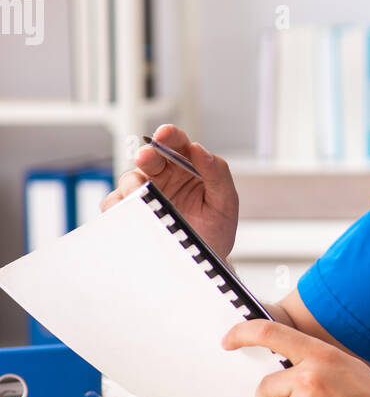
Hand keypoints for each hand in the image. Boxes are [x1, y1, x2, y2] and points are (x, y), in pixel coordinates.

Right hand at [100, 124, 239, 260]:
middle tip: (145, 159)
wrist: (203, 262)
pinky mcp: (132, 213)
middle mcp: (163, 176)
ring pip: (129, 180)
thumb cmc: (215, 229)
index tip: (165, 134)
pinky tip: (128, 212)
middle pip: (149, 157)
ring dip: (132, 185)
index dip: (169, 135)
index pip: (176, 143)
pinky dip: (119, 207)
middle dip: (146, 156)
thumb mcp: (225, 201)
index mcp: (187, 166)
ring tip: (141, 194)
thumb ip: (217, 173)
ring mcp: (145, 194)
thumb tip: (199, 149)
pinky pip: (117, 206)